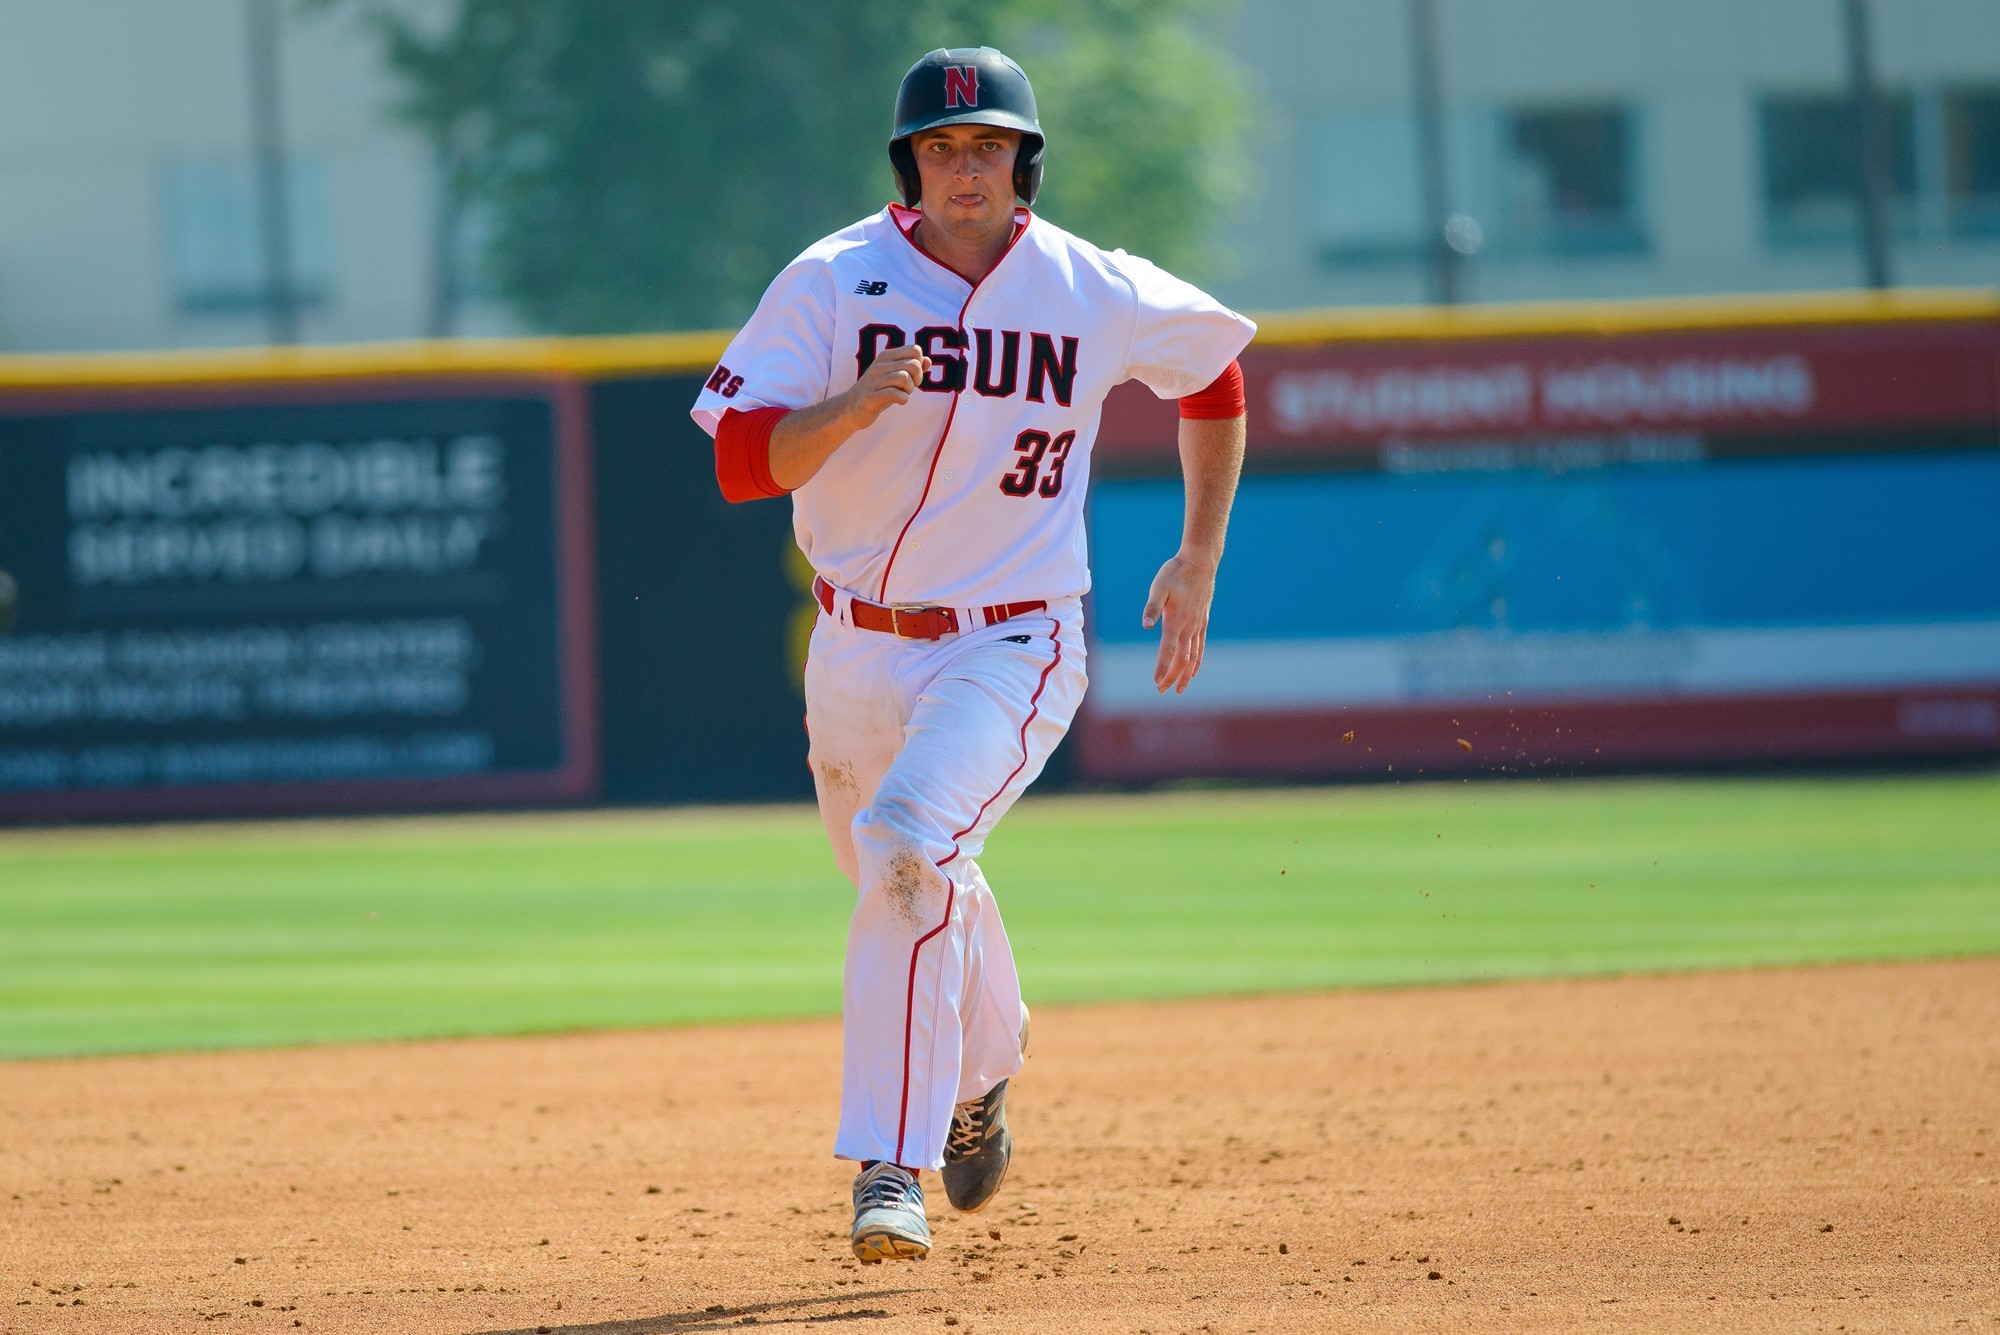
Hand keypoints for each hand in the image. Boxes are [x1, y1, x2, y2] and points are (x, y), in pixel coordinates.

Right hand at [842, 345, 930, 429]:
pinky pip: (895, 394)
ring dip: (909, 389)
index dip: (920, 364)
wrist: (851, 408)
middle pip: (913, 365)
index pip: (915, 350)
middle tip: (909, 388)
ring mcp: (874, 381)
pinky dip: (903, 399)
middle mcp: (880, 365)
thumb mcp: (894, 376)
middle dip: (917, 379)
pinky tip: (899, 401)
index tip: (912, 376)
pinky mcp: (872, 397)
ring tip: (903, 394)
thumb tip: (928, 360)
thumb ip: (911, 368)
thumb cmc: (877, 391)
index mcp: (886, 356)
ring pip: (904, 378)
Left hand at [1141, 551, 1218, 694]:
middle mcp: (1189, 627)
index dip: (1162, 668)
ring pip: (1193, 656)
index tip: (1156, 682)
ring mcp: (1198, 625)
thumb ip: (1152, 607)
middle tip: (1163, 691)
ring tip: (1180, 689)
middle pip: (1182, 660)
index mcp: (1176, 621)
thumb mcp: (1159, 587)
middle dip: (1172, 677)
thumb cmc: (1176, 573)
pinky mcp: (1203, 620)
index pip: (1168, 651)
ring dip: (1186, 674)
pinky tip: (1194, 669)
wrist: (1201, 562)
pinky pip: (1201, 646)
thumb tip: (1146, 626)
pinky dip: (1197, 661)